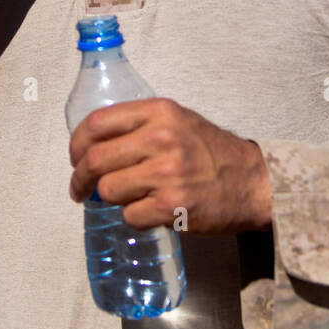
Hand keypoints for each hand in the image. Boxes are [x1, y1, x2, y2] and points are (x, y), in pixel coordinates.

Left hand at [68, 98, 271, 234]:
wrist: (252, 181)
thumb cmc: (212, 153)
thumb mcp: (178, 121)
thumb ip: (140, 125)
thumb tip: (94, 142)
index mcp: (159, 112)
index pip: (96, 123)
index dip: (76, 144)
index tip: (75, 158)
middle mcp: (161, 138)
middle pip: (95, 159)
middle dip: (80, 179)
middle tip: (80, 189)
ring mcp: (166, 173)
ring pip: (108, 190)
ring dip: (110, 199)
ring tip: (126, 198)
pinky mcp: (172, 205)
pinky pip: (129, 215)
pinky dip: (133, 217)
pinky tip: (148, 210)